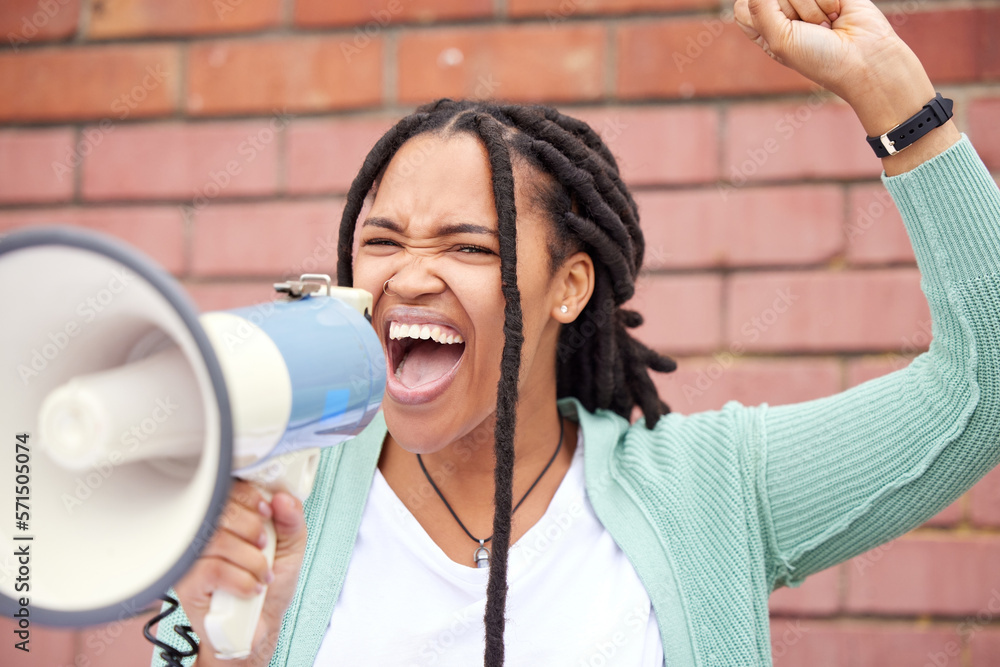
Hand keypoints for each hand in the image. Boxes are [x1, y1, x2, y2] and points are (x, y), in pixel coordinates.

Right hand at [172, 481, 307, 666]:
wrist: (261, 625)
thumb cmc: (271, 583)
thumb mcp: (292, 548)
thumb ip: (292, 520)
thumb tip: (284, 498)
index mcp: (228, 518)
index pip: (227, 489)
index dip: (249, 496)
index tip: (267, 512)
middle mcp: (206, 533)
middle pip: (220, 511)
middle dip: (252, 529)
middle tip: (265, 547)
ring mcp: (192, 558)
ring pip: (217, 541)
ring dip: (251, 559)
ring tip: (262, 573)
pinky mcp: (188, 584)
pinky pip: (213, 570)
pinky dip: (242, 579)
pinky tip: (251, 588)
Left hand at [734, 0, 960, 172]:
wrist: (864, 58)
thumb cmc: (819, 58)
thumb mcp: (780, 40)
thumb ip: (760, 8)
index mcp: (763, 31)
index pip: (743, 7)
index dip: (757, 11)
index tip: (780, 30)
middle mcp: (783, 14)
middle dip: (791, 13)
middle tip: (809, 32)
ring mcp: (807, 0)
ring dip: (812, 8)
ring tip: (825, 25)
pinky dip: (827, 0)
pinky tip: (837, 14)